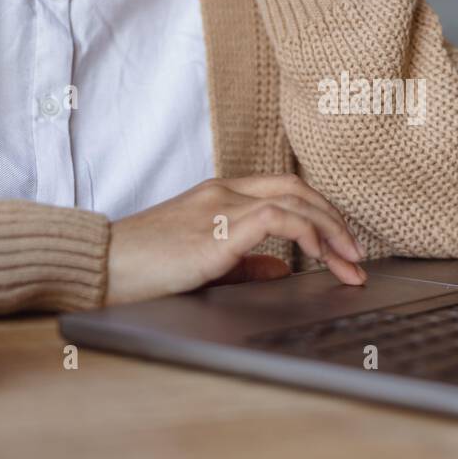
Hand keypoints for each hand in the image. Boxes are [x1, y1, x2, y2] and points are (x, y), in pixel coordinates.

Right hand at [105, 174, 366, 306]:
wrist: (100, 267)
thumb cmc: (142, 269)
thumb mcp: (204, 264)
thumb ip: (246, 264)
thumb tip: (284, 269)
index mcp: (219, 195)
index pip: (284, 189)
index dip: (320, 213)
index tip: (342, 245)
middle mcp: (224, 191)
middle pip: (298, 189)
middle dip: (336, 222)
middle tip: (357, 256)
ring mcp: (221, 204)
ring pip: (295, 200)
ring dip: (331, 232)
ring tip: (350, 263)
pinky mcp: (218, 227)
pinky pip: (278, 218)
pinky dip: (307, 234)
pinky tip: (319, 257)